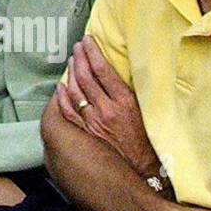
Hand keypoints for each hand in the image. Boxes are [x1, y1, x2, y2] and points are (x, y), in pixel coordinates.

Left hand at [56, 36, 159, 177]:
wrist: (145, 170)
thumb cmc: (149, 139)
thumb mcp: (146, 110)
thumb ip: (131, 91)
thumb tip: (119, 69)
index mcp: (124, 101)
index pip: (103, 69)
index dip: (93, 51)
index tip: (88, 40)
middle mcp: (106, 110)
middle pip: (86, 76)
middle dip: (80, 57)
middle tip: (78, 46)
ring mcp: (93, 122)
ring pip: (76, 91)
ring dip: (72, 72)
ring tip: (72, 60)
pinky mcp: (86, 133)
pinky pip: (69, 111)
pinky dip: (62, 96)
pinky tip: (60, 86)